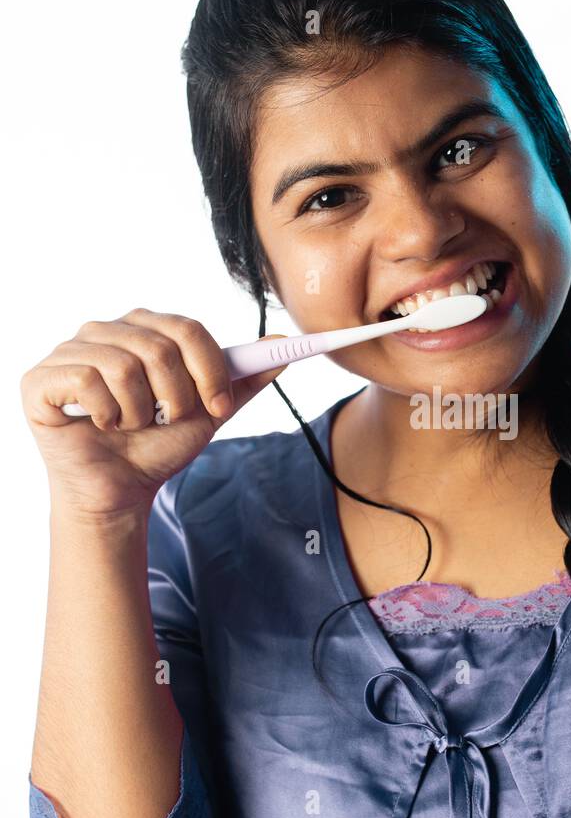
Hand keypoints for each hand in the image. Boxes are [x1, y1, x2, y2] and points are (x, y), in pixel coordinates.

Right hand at [21, 308, 289, 518]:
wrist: (122, 490)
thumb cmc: (158, 445)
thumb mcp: (209, 411)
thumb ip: (242, 378)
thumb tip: (284, 344)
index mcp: (143, 328)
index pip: (188, 328)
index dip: (210, 371)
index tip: (217, 407)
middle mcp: (104, 330)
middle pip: (159, 347)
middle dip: (177, 397)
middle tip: (167, 420)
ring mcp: (69, 351)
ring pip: (125, 367)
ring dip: (139, 412)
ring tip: (131, 425)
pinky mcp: (40, 378)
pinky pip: (86, 380)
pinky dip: (106, 414)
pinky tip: (101, 426)